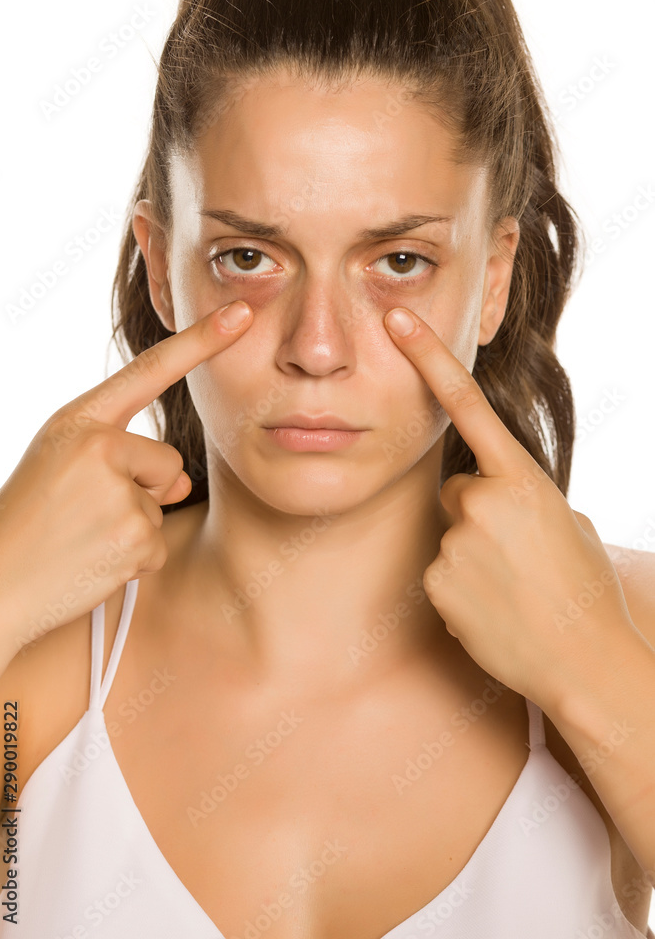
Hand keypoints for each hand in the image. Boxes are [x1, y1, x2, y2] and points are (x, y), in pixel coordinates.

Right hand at [0, 300, 252, 656]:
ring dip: (133, 525)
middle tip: (83, 515)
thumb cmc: (30, 521)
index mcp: (79, 420)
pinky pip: (157, 542)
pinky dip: (132, 560)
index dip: (202, 340)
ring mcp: (117, 492)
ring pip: (162, 503)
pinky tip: (91, 562)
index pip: (150, 370)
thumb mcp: (64, 465)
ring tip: (82, 537)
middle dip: (142, 490)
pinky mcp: (134, 537)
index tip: (243, 311)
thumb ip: (125, 455)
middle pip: (167, 461)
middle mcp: (99, 446)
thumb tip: (180, 481)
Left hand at [383, 306, 635, 709]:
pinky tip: (494, 610)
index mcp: (523, 478)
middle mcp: (483, 501)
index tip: (397, 319)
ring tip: (513, 589)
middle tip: (516, 556)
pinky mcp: (436, 582)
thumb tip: (503, 497)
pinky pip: (440, 573)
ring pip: (450, 535)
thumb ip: (526, 496)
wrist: (585, 662)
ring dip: (472, 555)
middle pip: (457, 492)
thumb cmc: (586, 590)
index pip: (468, 404)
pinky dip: (461, 588)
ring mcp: (455, 543)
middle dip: (477, 514)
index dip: (430, 357)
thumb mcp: (570, 524)